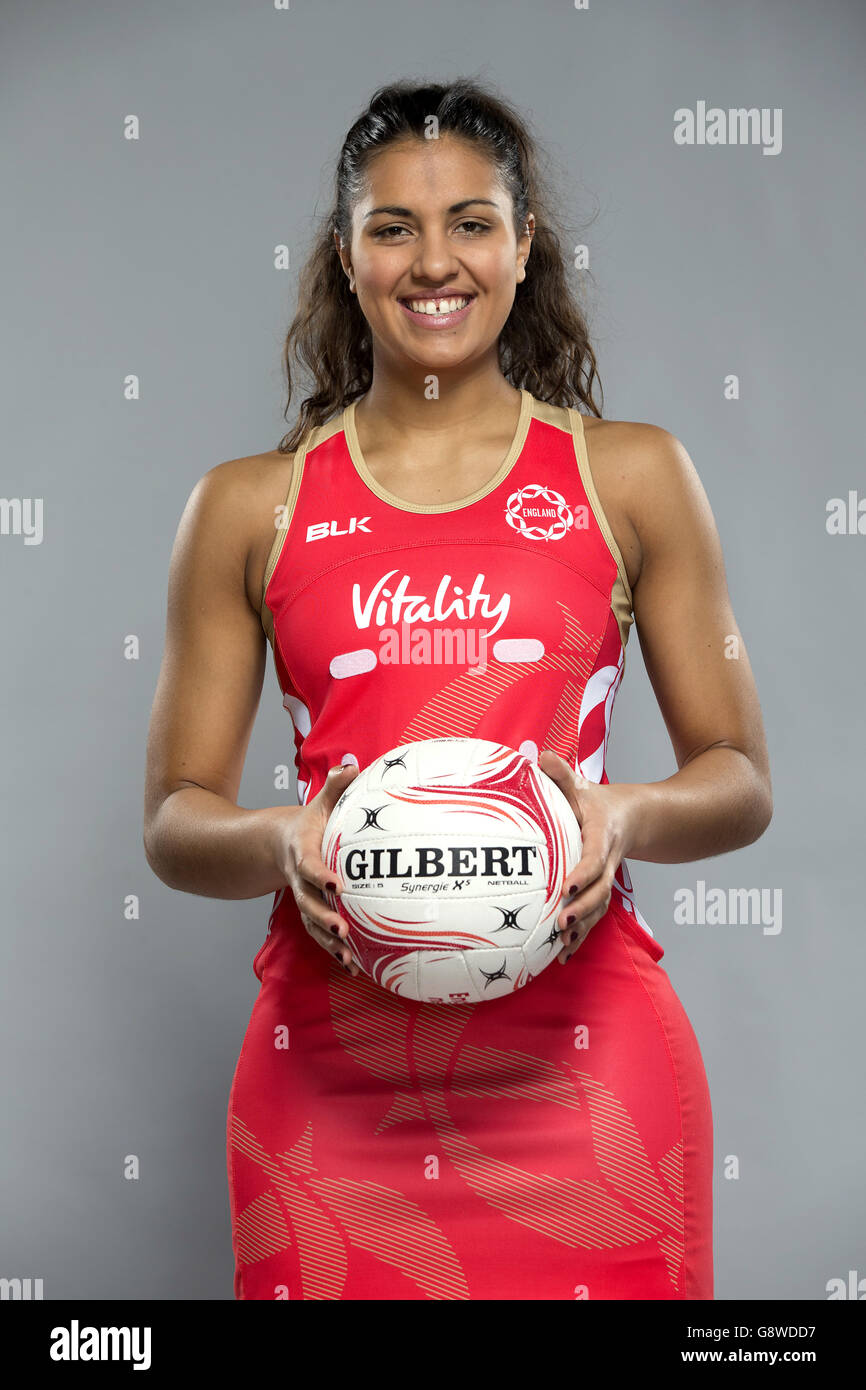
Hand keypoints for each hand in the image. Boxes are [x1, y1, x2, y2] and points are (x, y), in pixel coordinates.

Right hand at [273, 763, 361, 975]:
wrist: (279, 844)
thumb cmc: (310, 823)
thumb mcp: (319, 802)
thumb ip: (335, 787)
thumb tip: (351, 767)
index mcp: (302, 852)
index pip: (309, 866)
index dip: (320, 876)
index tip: (337, 885)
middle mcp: (299, 881)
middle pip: (308, 903)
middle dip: (324, 918)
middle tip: (343, 930)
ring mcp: (303, 899)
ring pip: (312, 925)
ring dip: (328, 943)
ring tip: (348, 959)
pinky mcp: (311, 912)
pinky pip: (319, 935)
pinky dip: (333, 952)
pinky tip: (353, 967)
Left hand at [537, 750, 637, 964]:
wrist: (633, 817)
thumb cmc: (597, 802)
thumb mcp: (582, 785)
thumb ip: (562, 774)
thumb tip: (540, 756)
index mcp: (600, 835)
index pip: (593, 856)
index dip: (583, 872)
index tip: (567, 886)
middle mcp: (606, 861)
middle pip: (601, 890)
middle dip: (584, 908)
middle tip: (562, 923)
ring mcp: (606, 879)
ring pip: (599, 908)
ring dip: (583, 928)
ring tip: (562, 945)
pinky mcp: (600, 891)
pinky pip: (594, 916)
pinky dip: (581, 936)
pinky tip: (563, 956)